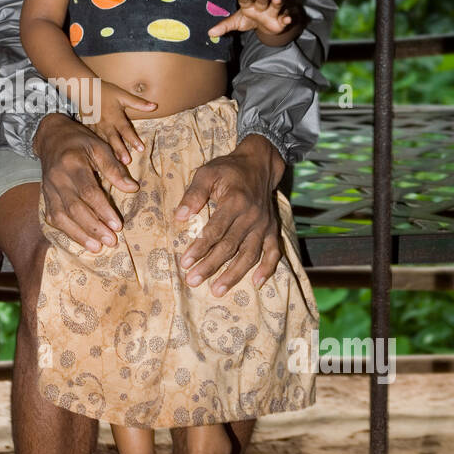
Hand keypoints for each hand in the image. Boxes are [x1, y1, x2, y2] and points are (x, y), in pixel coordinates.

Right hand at [34, 112, 139, 252]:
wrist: (51, 138)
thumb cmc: (79, 142)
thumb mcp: (99, 147)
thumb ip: (114, 169)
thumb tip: (132, 188)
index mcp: (72, 164)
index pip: (88, 192)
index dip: (103, 210)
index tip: (118, 225)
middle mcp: (57, 179)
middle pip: (74, 208)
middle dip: (93, 227)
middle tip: (111, 241)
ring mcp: (48, 190)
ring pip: (61, 217)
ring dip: (79, 235)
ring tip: (96, 248)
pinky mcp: (45, 197)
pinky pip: (53, 218)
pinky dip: (66, 231)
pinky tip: (80, 240)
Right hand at [79, 80, 157, 165]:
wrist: (84, 90)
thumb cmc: (105, 91)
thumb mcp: (122, 95)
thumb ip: (138, 103)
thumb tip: (154, 106)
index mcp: (115, 116)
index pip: (126, 129)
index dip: (133, 139)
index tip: (141, 149)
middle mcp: (106, 124)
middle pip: (114, 139)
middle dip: (120, 150)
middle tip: (127, 161)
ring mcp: (97, 127)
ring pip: (104, 142)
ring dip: (110, 152)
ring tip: (116, 163)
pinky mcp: (90, 129)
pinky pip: (95, 140)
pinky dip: (99, 149)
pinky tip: (103, 158)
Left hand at [173, 136, 283, 292]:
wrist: (259, 163)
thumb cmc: (228, 170)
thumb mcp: (206, 173)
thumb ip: (193, 194)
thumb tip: (179, 217)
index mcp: (234, 201)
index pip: (215, 230)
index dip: (199, 248)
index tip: (185, 262)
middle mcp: (251, 216)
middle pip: (230, 246)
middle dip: (211, 266)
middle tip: (193, 281)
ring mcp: (263, 224)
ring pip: (250, 254)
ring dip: (234, 274)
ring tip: (218, 290)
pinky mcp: (272, 229)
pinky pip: (273, 252)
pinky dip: (268, 268)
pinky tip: (256, 283)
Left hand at [208, 0, 299, 38]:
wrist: (265, 24)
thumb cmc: (250, 19)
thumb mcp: (236, 22)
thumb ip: (224, 26)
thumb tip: (210, 33)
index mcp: (249, 5)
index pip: (244, 0)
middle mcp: (262, 6)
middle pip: (261, 0)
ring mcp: (272, 11)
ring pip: (275, 5)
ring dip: (276, 2)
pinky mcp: (281, 19)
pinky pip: (285, 17)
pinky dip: (287, 18)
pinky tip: (288, 18)